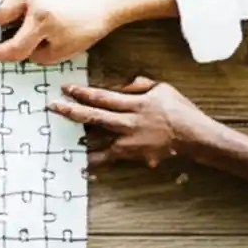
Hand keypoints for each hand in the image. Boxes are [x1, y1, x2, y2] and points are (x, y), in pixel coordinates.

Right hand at [0, 0, 120, 64]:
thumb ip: (36, 56)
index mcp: (42, 20)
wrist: (102, 2)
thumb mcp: (63, 51)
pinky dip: (16, 2)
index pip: (16, 43)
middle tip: (21, 31)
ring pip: (3, 3)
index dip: (2, 52)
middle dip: (7, 27)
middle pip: (0, 16)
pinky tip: (31, 7)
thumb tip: (16, 50)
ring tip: (29, 19)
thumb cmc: (86, 27)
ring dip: (11, 14)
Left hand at [52, 77, 214, 167]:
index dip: (83, 92)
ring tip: (57, 132)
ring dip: (78, 134)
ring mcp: (131, 140)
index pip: (104, 96)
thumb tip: (120, 84)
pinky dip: (95, 161)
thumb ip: (139, 84)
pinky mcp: (133, 154)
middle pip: (96, 115)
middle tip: (53, 106)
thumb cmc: (180, 110)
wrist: (195, 136)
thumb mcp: (162, 88)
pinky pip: (110, 158)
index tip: (66, 88)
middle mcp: (130, 121)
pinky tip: (80, 163)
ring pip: (99, 137)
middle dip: (72, 110)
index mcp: (137, 103)